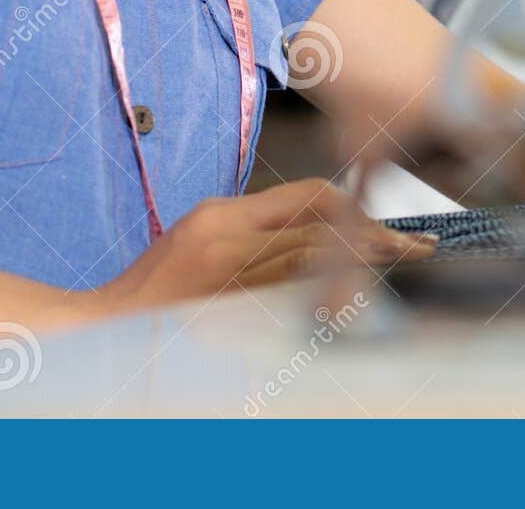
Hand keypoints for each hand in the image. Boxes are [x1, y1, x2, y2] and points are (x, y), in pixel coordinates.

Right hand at [94, 179, 435, 313]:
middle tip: (418, 246)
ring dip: (364, 263)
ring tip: (402, 265)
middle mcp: (229, 245)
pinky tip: (360, 301)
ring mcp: (230, 283)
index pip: (308, 196)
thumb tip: (316, 224)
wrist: (107, 328)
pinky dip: (331, 297)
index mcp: (223, 218)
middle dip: (375, 235)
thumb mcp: (200, 231)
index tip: (380, 221)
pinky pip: (294, 303)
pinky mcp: (230, 318)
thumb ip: (256, 224)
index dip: (353, 206)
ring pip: (315, 263)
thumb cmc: (155, 282)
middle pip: (322, 228)